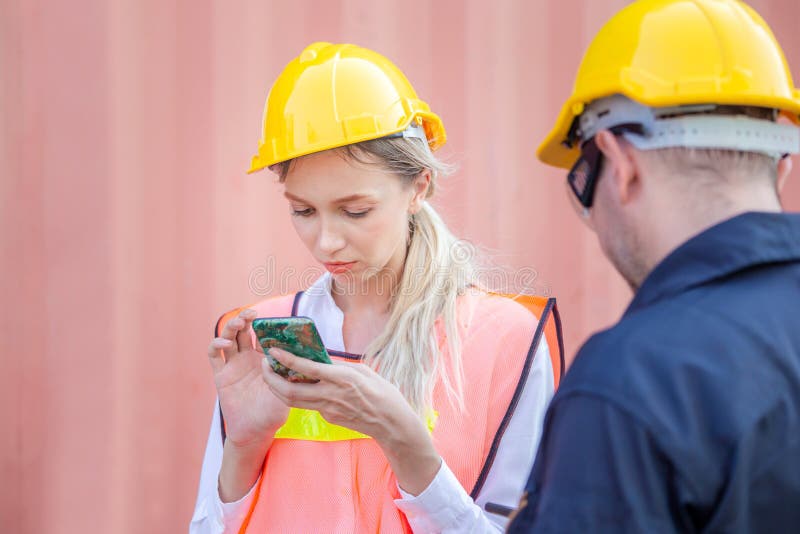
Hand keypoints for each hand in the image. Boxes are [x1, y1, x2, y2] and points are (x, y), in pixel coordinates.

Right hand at [207, 309, 289, 447]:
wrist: (255, 431)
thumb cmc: (274, 411)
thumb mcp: (286, 388)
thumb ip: (287, 371)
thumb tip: (294, 353)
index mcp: (264, 359)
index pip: (261, 335)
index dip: (263, 324)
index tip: (270, 318)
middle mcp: (247, 358)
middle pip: (243, 331)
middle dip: (245, 319)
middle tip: (251, 313)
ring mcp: (233, 365)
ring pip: (228, 338)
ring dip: (231, 326)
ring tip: (239, 323)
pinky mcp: (220, 375)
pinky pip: (214, 356)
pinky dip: (216, 344)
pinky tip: (225, 343)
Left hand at [263, 348, 441, 494]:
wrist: (391, 423)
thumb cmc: (382, 392)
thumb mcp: (362, 371)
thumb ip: (338, 367)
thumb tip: (319, 361)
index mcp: (342, 379)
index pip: (306, 369)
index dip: (286, 359)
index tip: (273, 351)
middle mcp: (331, 396)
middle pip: (290, 391)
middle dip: (271, 378)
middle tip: (264, 365)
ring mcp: (327, 410)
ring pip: (293, 401)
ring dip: (278, 388)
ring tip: (272, 374)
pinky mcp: (328, 418)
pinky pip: (308, 405)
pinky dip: (298, 394)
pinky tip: (298, 384)